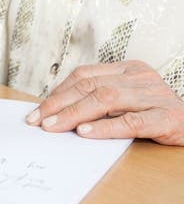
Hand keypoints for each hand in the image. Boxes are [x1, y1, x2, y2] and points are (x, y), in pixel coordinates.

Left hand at [26, 60, 183, 145]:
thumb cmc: (156, 116)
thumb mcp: (127, 103)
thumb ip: (99, 103)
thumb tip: (56, 114)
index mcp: (128, 70)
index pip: (85, 75)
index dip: (58, 92)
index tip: (37, 111)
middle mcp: (140, 78)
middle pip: (91, 86)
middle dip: (59, 104)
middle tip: (38, 121)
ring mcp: (154, 96)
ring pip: (107, 100)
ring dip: (75, 114)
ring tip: (54, 126)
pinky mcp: (167, 118)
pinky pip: (131, 122)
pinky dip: (106, 128)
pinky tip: (85, 133)